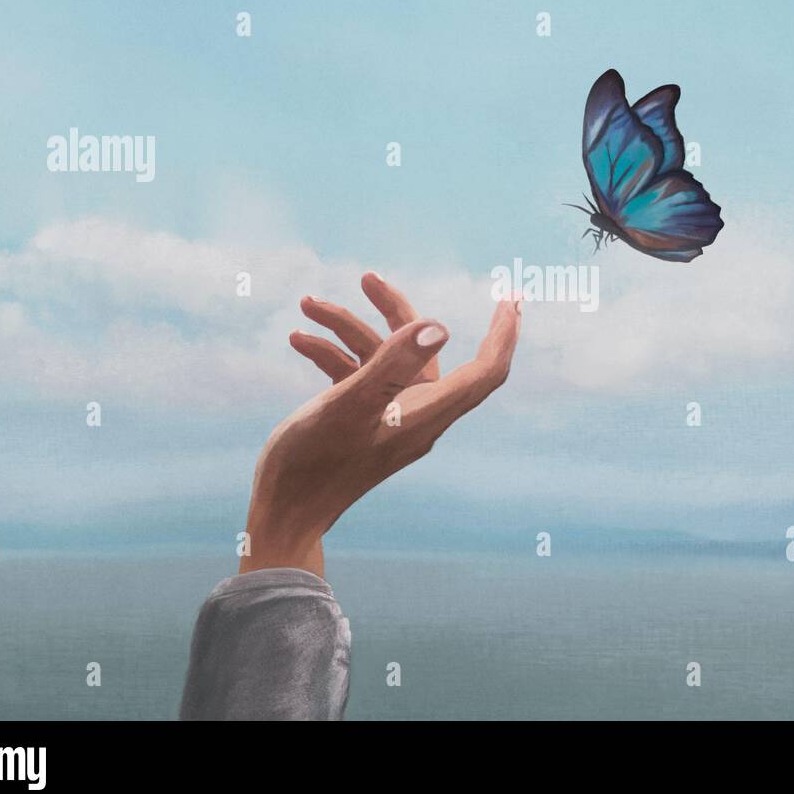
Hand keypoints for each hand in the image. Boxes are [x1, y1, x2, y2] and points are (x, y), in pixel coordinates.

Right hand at [239, 272, 521, 575]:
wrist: (281, 514)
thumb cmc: (311, 465)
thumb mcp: (348, 406)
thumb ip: (391, 366)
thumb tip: (440, 326)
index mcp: (426, 415)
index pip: (484, 371)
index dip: (503, 334)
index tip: (511, 299)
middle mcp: (415, 415)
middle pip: (423, 349)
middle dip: (394, 309)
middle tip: (368, 278)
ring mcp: (387, 418)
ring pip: (381, 358)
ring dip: (346, 329)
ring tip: (307, 305)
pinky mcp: (361, 421)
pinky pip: (358, 376)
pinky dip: (333, 354)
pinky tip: (298, 340)